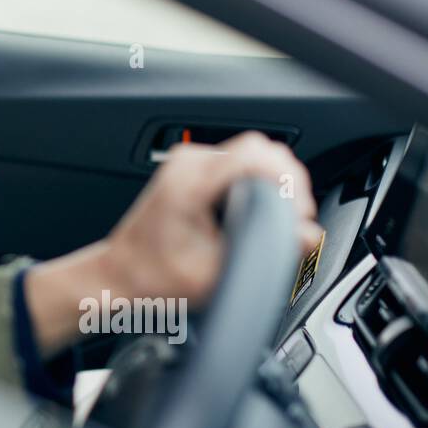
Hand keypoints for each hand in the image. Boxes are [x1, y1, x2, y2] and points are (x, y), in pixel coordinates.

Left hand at [22, 132, 322, 354]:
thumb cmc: (155, 278)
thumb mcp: (215, 275)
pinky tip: (260, 211)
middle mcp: (188, 165)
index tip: (299, 211)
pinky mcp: (192, 170)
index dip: (289, 181)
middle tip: (294, 219)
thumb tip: (308, 236)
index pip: (256, 156)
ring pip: (251, 154)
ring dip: (273, 182)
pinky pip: (238, 163)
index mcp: (190, 184)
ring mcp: (188, 163)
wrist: (120, 276)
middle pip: (258, 149)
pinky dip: (257, 183)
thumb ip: (265, 254)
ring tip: (280, 219)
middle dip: (287, 182)